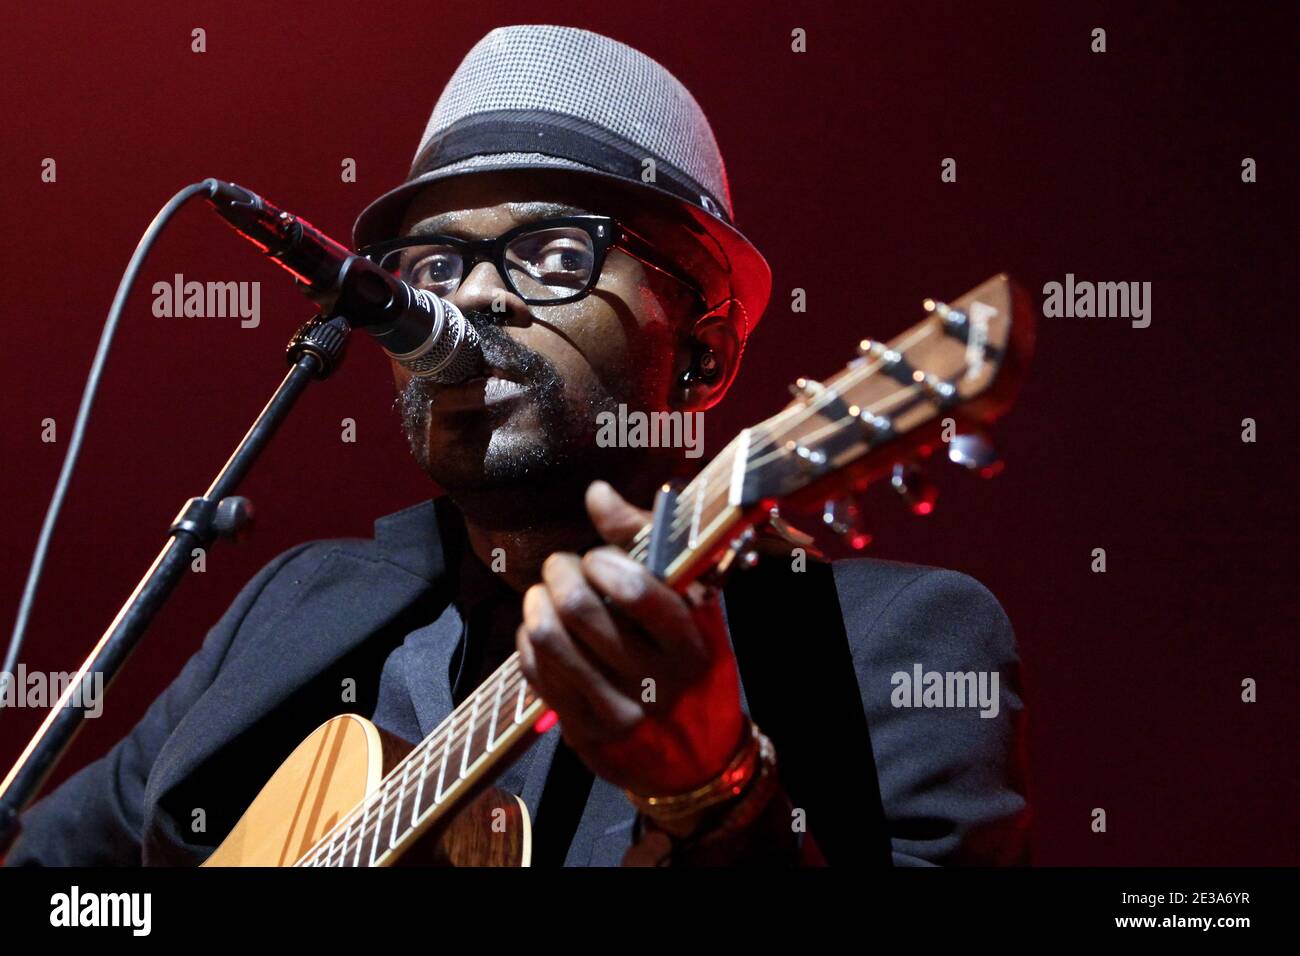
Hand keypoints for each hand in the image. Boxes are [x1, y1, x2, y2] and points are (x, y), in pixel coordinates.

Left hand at [516, 480, 745, 796]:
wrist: (699, 762)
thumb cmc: (693, 668)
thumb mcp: (695, 609)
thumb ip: (648, 546)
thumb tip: (597, 493)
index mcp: (692, 646)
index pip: (637, 590)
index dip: (604, 560)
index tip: (599, 556)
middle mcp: (657, 683)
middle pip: (581, 610)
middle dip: (561, 573)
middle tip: (563, 567)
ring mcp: (618, 713)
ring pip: (551, 640)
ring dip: (537, 603)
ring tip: (545, 594)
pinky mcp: (585, 735)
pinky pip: (537, 674)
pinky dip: (529, 641)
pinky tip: (541, 632)